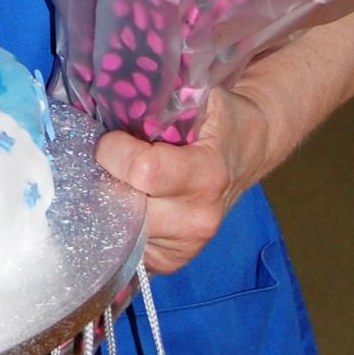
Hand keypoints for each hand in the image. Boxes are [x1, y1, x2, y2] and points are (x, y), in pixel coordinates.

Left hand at [95, 84, 267, 275]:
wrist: (247, 153)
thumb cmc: (220, 120)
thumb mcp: (202, 97)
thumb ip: (163, 98)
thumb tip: (114, 91)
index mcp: (207, 176)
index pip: (142, 171)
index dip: (116, 151)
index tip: (112, 137)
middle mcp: (198, 219)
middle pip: (124, 205)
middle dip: (106, 179)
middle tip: (107, 161)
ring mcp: (184, 248)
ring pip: (119, 230)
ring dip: (109, 204)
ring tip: (120, 180)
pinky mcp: (170, 263)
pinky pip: (127, 249)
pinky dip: (120, 226)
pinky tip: (128, 203)